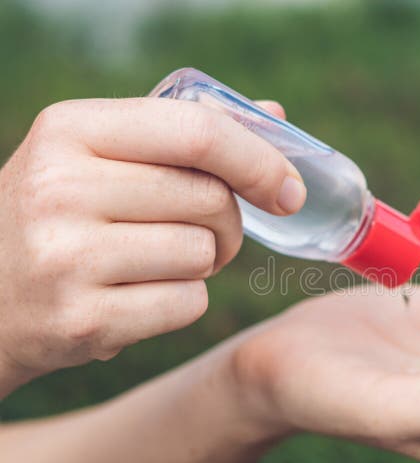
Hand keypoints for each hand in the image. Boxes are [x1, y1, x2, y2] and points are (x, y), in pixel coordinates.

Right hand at [0, 98, 304, 385]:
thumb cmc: (63, 214)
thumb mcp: (99, 153)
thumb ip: (184, 131)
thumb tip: (274, 113)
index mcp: (70, 129)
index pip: (199, 132)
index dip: (260, 160)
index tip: (289, 189)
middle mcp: (59, 187)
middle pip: (212, 199)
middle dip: (228, 222)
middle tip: (205, 232)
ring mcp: (65, 258)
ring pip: (204, 255)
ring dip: (203, 263)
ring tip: (156, 262)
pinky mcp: (81, 320)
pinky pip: (188, 304)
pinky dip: (183, 302)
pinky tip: (139, 296)